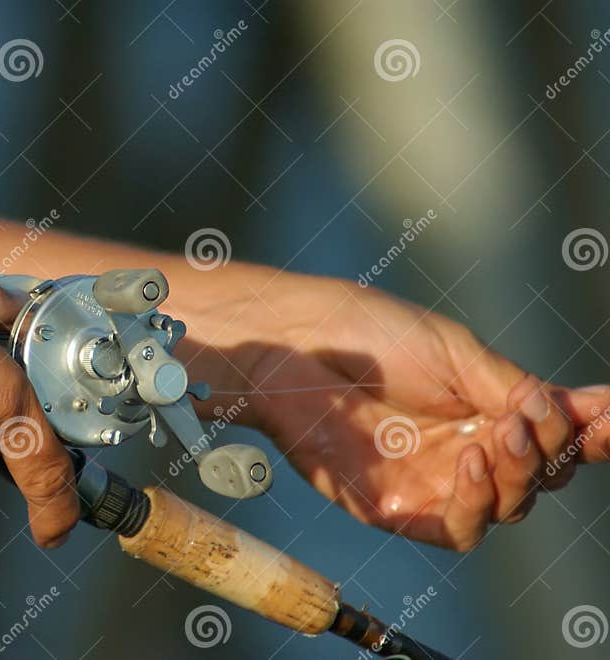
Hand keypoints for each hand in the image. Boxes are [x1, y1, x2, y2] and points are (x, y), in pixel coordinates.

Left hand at [179, 269, 609, 549]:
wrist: (297, 344)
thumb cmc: (367, 335)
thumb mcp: (457, 351)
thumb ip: (512, 388)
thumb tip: (569, 413)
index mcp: (479, 405)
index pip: (548, 430)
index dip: (587, 428)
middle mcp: (460, 446)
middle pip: (537, 474)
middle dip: (553, 447)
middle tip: (541, 416)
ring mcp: (429, 479)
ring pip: (506, 506)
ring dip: (520, 473)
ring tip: (507, 432)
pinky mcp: (394, 506)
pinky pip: (457, 528)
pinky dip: (478, 502)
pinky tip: (473, 462)